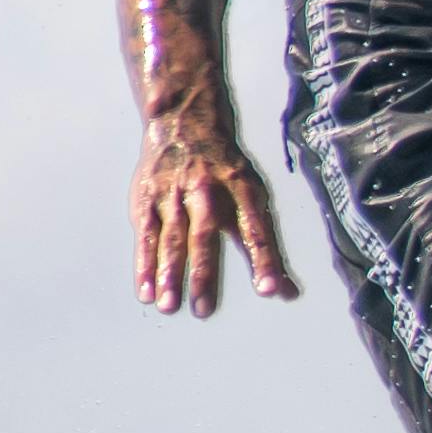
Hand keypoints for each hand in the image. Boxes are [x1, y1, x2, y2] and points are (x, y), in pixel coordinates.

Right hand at [133, 124, 301, 319]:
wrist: (184, 122)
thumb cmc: (224, 169)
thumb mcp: (252, 196)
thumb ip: (267, 247)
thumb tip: (287, 292)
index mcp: (241, 188)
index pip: (256, 229)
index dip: (263, 258)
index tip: (268, 288)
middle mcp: (207, 189)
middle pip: (204, 234)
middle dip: (204, 273)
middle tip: (203, 310)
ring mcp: (174, 193)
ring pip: (171, 237)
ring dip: (169, 273)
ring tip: (169, 306)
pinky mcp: (148, 198)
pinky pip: (146, 234)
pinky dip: (144, 263)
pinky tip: (145, 289)